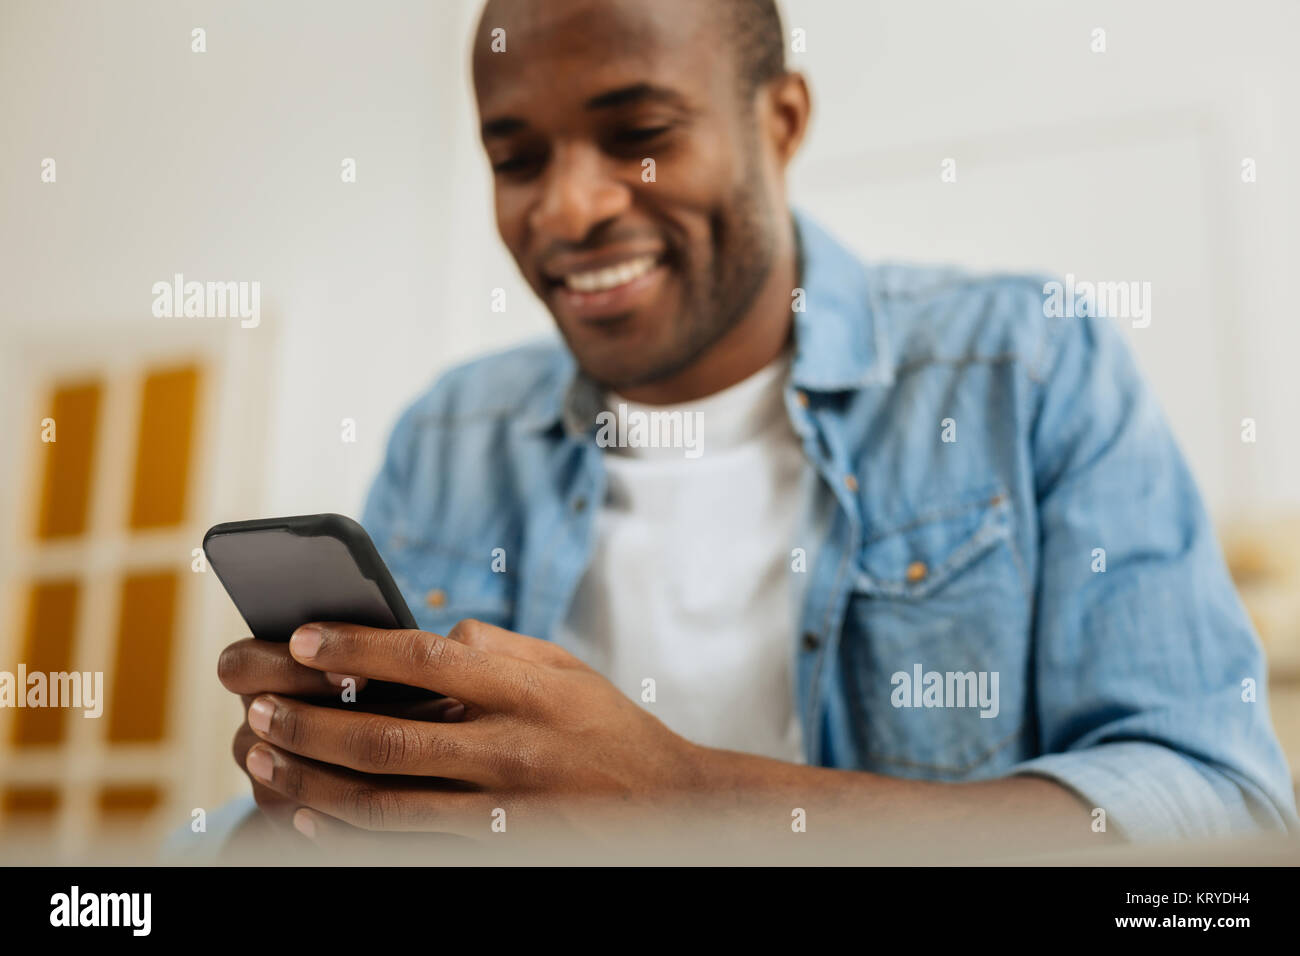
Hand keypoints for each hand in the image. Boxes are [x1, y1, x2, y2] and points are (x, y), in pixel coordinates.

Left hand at [240, 619, 705, 847]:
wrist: (665, 805)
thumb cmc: (607, 728)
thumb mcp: (565, 669)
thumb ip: (499, 647)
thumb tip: (434, 630)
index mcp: (524, 689)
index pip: (428, 657)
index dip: (359, 645)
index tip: (301, 636)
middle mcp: (508, 746)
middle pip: (389, 735)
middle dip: (311, 719)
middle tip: (254, 702)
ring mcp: (500, 804)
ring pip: (384, 797)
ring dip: (312, 777)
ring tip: (263, 754)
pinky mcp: (495, 845)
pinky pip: (406, 839)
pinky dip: (347, 829)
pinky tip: (304, 815)